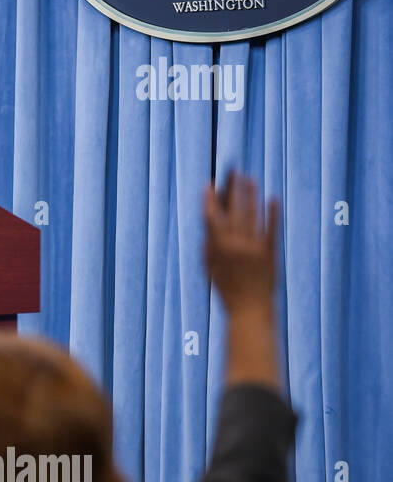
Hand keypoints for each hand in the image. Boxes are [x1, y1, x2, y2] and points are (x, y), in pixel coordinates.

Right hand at [204, 171, 279, 315]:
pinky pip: (271, 228)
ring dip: (250, 195)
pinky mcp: (270, 253)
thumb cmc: (227, 289)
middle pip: (233, 211)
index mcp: (217, 249)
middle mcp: (235, 246)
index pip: (212, 217)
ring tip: (250, 179)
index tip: (209, 183)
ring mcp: (253, 248)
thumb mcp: (210, 267)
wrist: (250, 310)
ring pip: (252, 215)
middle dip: (231, 189)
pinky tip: (272, 198)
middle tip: (232, 171)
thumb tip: (208, 221)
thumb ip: (209, 244)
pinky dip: (272, 213)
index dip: (210, 199)